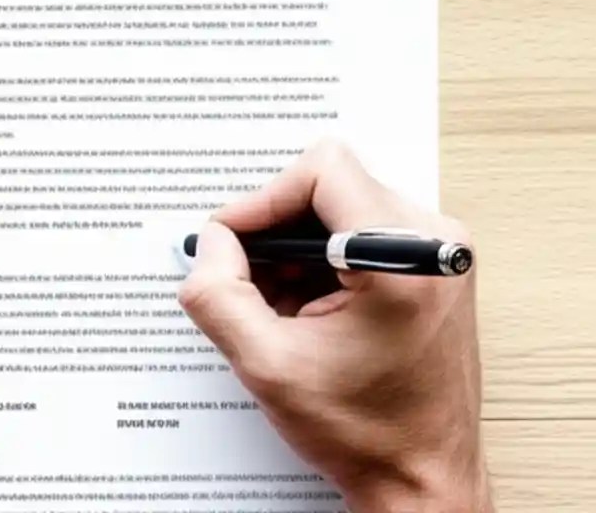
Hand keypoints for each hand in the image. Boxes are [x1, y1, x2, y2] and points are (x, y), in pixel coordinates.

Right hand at [179, 140, 491, 511]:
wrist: (421, 477)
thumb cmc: (366, 433)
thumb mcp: (265, 364)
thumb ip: (218, 294)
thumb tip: (209, 242)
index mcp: (403, 259)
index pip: (322, 171)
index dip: (261, 199)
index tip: (230, 237)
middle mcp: (434, 243)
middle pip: (329, 186)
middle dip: (274, 231)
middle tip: (247, 281)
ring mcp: (438, 254)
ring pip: (340, 208)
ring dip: (295, 250)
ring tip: (279, 306)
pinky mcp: (432, 268)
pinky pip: (360, 233)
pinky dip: (319, 262)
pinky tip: (305, 310)